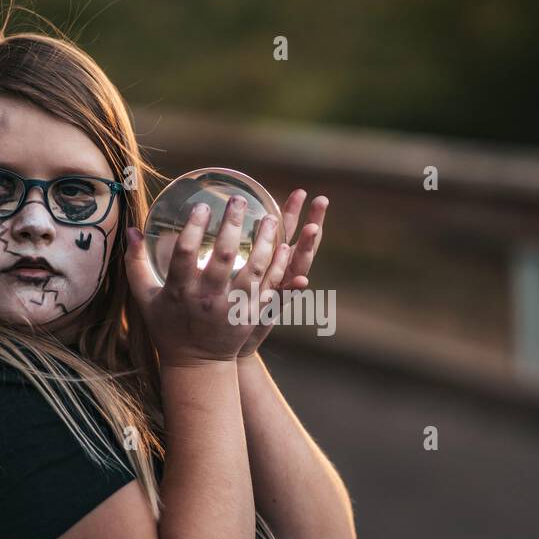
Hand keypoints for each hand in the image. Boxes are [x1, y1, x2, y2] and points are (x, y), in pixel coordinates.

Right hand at [125, 195, 285, 367]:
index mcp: (180, 291)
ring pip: (254, 270)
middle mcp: (207, 299)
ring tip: (270, 218)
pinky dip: (279, 267)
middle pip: (223, 256)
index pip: (185, 254)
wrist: (196, 363)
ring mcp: (232, 308)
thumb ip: (136, 263)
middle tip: (239, 200)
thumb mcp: (145, 297)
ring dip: (264, 242)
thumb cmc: (168, 326)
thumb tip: (132, 230)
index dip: (193, 228)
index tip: (202, 206)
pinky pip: (269, 287)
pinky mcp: (251, 315)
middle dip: (233, 225)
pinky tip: (285, 246)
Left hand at [237, 189, 327, 358]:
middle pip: (299, 243)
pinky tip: (303, 280)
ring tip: (313, 229)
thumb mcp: (234, 276)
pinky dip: (294, 289)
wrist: (229, 346)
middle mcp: (279, 276)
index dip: (295, 213)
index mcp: (270, 264)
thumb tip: (217, 222)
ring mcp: (277, 292)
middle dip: (312, 221)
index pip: (286, 233)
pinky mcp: (270, 311)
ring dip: (306, 248)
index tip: (305, 192)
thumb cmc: (227, 307)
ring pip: (296, 266)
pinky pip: (284, 297)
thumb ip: (229, 252)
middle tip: (321, 200)